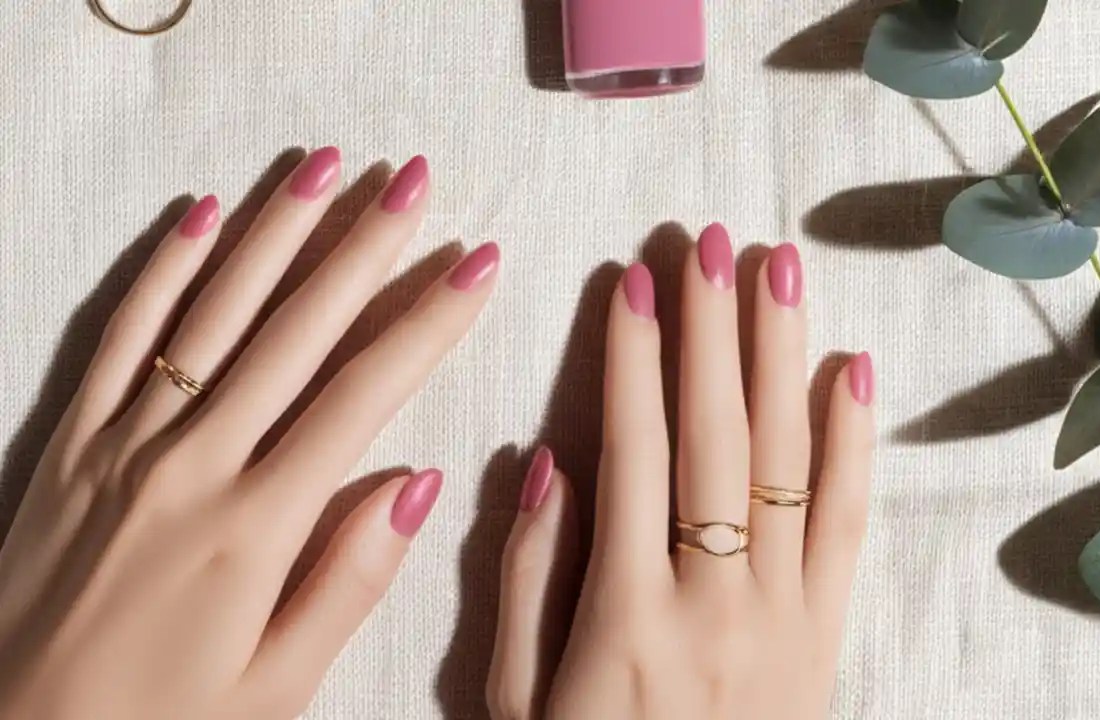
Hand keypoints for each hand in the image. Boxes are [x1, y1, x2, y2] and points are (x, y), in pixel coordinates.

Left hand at [0, 149, 498, 719]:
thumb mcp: (276, 686)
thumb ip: (349, 580)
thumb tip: (420, 481)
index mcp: (256, 525)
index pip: (363, 394)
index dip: (430, 322)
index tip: (479, 263)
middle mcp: (192, 463)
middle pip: (297, 330)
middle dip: (367, 247)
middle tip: (417, 180)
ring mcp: (124, 442)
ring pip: (215, 311)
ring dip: (278, 232)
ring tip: (330, 166)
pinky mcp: (69, 441)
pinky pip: (121, 334)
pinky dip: (165, 269)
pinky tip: (204, 214)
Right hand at [487, 224, 874, 719]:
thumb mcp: (518, 700)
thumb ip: (529, 580)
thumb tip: (551, 461)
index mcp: (626, 612)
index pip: (634, 450)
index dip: (631, 358)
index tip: (631, 281)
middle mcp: (714, 599)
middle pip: (717, 435)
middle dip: (709, 329)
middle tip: (707, 242)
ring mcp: (783, 614)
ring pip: (786, 460)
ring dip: (779, 355)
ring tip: (775, 269)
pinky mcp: (828, 633)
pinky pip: (848, 524)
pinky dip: (854, 441)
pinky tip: (850, 367)